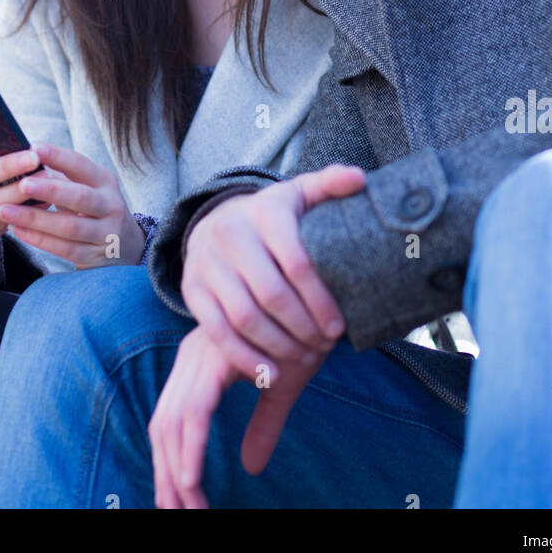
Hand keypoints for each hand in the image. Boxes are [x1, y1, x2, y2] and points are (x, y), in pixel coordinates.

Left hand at [0, 143, 143, 267]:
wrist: (126, 247)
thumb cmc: (94, 209)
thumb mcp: (88, 188)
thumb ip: (61, 177)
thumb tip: (23, 160)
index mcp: (105, 181)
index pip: (81, 165)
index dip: (58, 156)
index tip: (33, 148)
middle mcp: (110, 205)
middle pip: (79, 197)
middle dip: (49, 190)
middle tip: (21, 184)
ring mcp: (105, 233)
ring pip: (69, 226)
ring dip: (35, 219)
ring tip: (5, 210)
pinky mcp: (94, 257)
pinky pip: (64, 249)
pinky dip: (39, 239)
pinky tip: (17, 231)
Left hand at [149, 324, 329, 507]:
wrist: (325, 294)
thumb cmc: (305, 334)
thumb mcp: (281, 389)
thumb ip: (263, 425)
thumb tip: (250, 467)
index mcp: (199, 361)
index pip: (167, 420)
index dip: (166, 463)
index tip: (173, 504)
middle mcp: (192, 354)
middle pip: (162, 425)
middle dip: (166, 475)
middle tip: (174, 514)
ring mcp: (202, 352)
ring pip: (172, 422)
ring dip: (177, 470)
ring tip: (189, 506)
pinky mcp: (218, 354)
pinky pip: (195, 409)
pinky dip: (190, 445)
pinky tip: (191, 476)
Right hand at [181, 163, 365, 378]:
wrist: (218, 220)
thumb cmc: (275, 215)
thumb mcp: (301, 193)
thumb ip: (331, 184)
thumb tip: (359, 178)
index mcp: (265, 210)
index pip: (297, 262)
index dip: (320, 300)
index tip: (339, 327)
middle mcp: (230, 233)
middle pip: (271, 294)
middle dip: (302, 327)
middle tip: (324, 348)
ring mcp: (207, 262)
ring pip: (243, 315)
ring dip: (277, 346)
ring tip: (303, 359)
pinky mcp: (192, 289)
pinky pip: (216, 331)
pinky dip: (244, 357)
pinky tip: (269, 374)